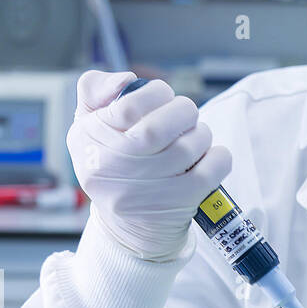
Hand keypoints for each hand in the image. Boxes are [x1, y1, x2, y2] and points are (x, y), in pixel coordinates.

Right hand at [67, 70, 231, 261]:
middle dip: (183, 111)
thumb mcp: (88, 127)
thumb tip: (125, 79)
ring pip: (188, 146)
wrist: (128, 229)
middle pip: (158, 127)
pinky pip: (210, 171)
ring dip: (201, 134)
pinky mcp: (177, 203)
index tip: (162, 96)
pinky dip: (218, 158)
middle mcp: (113, 167)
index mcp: (88, 140)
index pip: (128, 106)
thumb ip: (95, 90)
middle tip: (185, 116)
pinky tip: (210, 157)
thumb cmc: (112, 166)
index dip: (155, 93)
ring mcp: (146, 190)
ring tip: (195, 138)